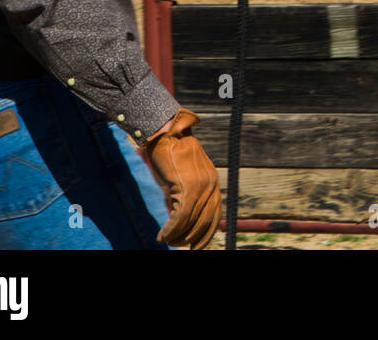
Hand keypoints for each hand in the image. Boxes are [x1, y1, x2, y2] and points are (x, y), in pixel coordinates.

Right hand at [143, 108, 220, 249]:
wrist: (168, 133)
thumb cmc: (172, 152)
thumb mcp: (184, 175)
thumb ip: (187, 192)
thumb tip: (181, 217)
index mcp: (213, 182)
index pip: (215, 215)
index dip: (206, 232)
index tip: (197, 245)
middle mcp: (211, 185)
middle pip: (205, 221)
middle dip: (192, 237)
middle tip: (178, 245)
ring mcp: (200, 186)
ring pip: (191, 221)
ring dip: (178, 235)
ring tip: (167, 241)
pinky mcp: (186, 187)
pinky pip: (180, 216)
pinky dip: (171, 229)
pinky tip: (162, 235)